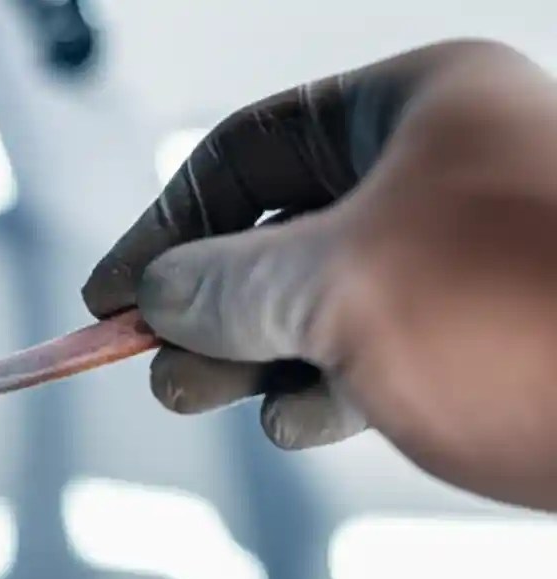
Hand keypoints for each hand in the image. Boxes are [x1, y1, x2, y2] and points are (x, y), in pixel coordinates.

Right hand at [83, 40, 556, 508]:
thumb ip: (220, 282)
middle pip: (277, 228)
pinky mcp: (485, 335)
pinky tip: (303, 418)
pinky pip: (373, 348)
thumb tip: (153, 292)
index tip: (109, 295)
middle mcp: (440, 173)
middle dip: (204, 299)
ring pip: (320, 298)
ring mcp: (465, 258)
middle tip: (153, 360)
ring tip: (206, 392)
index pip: (245, 150)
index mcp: (413, 113)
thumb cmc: (531, 317)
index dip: (163, 222)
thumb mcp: (337, 286)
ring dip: (252, 350)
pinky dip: (323, 385)